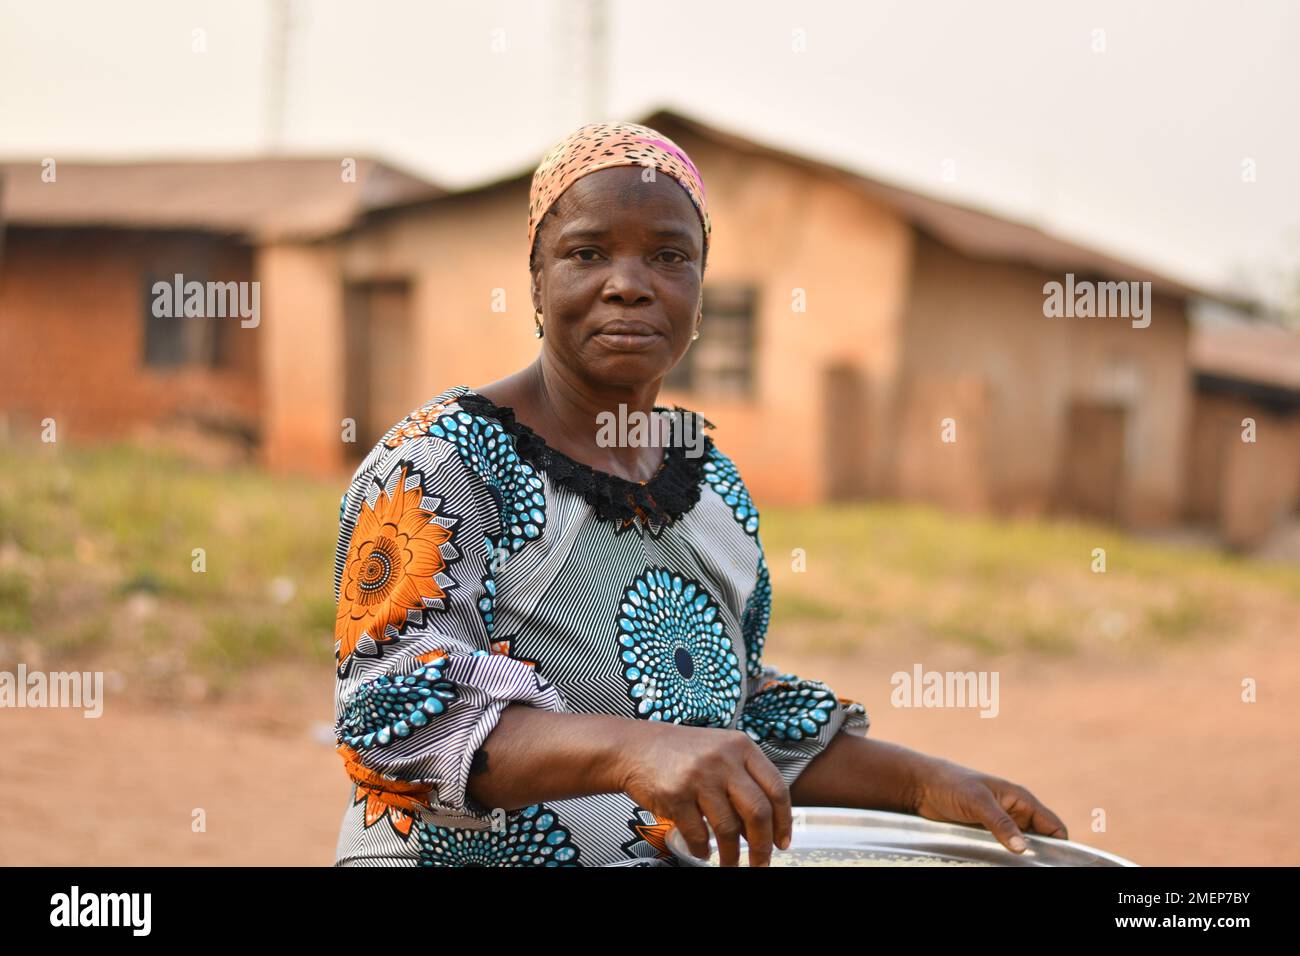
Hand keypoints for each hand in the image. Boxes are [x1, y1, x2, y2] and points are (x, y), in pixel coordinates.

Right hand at [616, 721, 791, 866]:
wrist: (634, 747)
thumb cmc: (679, 753)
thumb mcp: (720, 751)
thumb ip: (743, 779)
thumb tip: (763, 827)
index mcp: (741, 746)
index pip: (776, 788)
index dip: (783, 821)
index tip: (782, 841)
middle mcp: (723, 759)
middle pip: (758, 811)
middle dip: (763, 845)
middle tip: (761, 862)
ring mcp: (699, 776)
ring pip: (728, 828)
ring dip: (732, 855)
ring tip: (730, 863)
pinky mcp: (676, 795)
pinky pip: (698, 834)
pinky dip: (702, 849)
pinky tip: (702, 850)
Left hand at [907, 756, 1067, 854]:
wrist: (922, 786)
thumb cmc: (951, 784)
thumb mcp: (977, 802)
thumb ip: (1001, 823)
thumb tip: (1023, 849)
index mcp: (1021, 800)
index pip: (1053, 826)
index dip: (1061, 844)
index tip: (1060, 863)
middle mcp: (1015, 812)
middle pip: (1040, 840)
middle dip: (1040, 855)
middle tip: (1033, 868)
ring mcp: (1001, 824)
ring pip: (1022, 847)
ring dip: (1021, 858)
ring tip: (1016, 866)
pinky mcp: (986, 833)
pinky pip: (1003, 849)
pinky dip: (1006, 858)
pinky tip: (1001, 865)